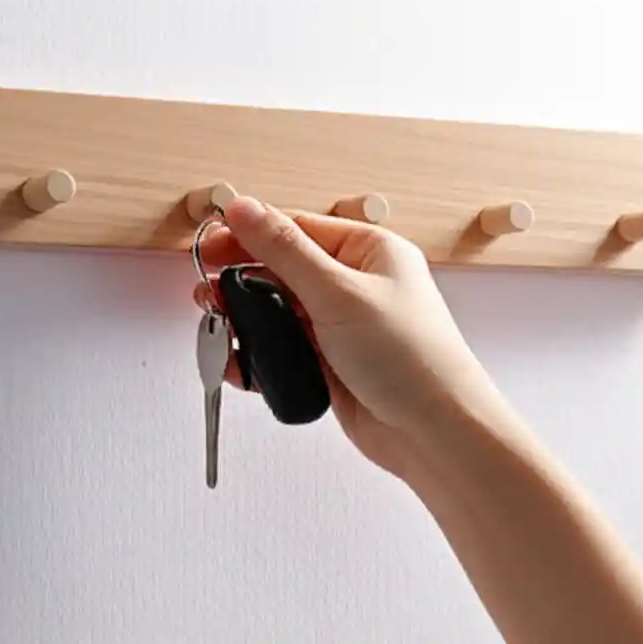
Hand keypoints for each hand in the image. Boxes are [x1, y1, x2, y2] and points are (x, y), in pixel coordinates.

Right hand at [194, 196, 490, 478]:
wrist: (435, 434)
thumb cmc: (413, 360)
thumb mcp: (339, 293)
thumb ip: (284, 250)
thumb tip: (245, 209)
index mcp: (369, 251)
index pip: (296, 229)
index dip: (248, 234)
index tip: (209, 243)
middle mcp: (356, 284)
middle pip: (281, 269)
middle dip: (240, 279)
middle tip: (207, 290)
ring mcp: (341, 326)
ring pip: (277, 311)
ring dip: (245, 318)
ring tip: (218, 326)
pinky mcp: (330, 363)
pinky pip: (283, 347)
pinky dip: (258, 352)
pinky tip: (238, 360)